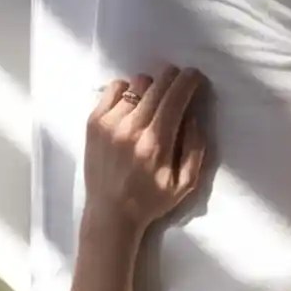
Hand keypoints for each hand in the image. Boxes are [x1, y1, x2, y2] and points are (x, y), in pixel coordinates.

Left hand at [84, 65, 208, 230]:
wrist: (110, 213)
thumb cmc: (150, 200)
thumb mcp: (186, 183)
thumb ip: (195, 148)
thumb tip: (192, 115)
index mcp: (156, 143)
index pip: (176, 97)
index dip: (189, 80)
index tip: (195, 76)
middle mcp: (131, 128)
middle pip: (158, 84)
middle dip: (174, 78)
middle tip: (179, 82)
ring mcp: (110, 122)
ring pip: (137, 83)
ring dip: (151, 87)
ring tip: (153, 100)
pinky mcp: (94, 122)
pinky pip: (114, 88)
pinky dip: (126, 90)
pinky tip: (131, 104)